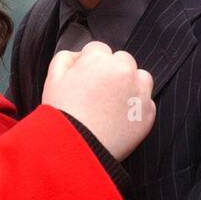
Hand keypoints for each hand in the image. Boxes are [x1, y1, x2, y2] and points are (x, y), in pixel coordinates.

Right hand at [42, 40, 155, 160]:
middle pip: (122, 61)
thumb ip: (66, 58)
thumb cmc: (61, 115)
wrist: (76, 149)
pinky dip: (136, 108)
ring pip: (141, 78)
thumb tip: (80, 55)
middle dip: (113, 72)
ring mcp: (139, 92)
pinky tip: (119, 119)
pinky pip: (146, 103)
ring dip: (130, 85)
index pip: (99, 50)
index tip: (86, 81)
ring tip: (112, 105)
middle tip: (98, 95)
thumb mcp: (53, 79)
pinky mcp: (147, 114)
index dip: (90, 65)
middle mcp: (124, 70)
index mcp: (99, 59)